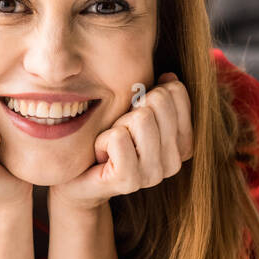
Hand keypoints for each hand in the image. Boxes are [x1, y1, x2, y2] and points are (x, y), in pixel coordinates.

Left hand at [49, 72, 193, 213]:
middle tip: (118, 131)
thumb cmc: (106, 142)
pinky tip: (101, 155)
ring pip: (141, 118)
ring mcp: (153, 175)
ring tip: (110, 144)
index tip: (133, 114)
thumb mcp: (133, 114)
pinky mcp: (129, 181)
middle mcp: (173, 162)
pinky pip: (118, 138)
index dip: (147, 93)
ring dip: (116, 125)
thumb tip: (168, 77)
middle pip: (157, 102)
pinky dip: (103, 140)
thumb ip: (156, 97)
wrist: (77, 180)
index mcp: (181, 144)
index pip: (176, 93)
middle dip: (130, 109)